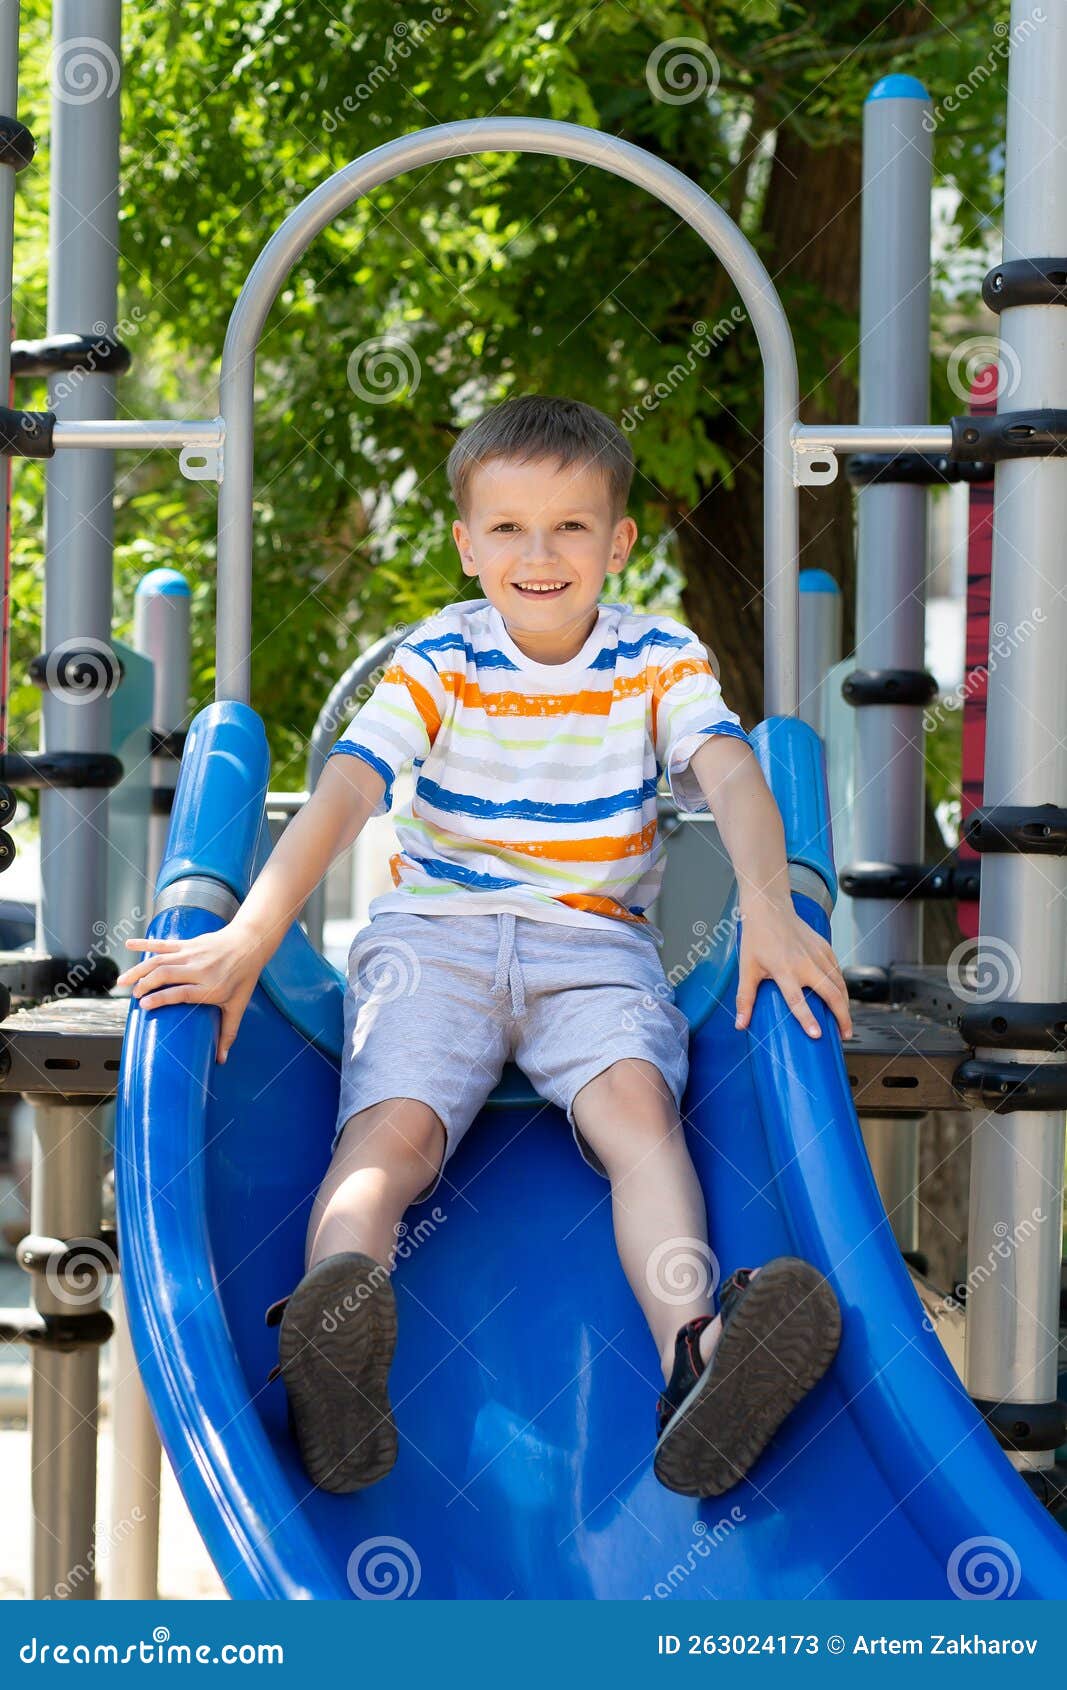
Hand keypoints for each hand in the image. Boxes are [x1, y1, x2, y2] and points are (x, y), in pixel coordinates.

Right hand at [116, 924, 269, 1063]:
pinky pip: (163, 943)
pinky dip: (144, 943)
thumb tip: (221, 1060)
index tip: (143, 1005)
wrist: (250, 943)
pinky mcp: (187, 944)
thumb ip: (228, 1033)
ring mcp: (192, 954)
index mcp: (211, 986)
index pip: (181, 992)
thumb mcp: (238, 1006)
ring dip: (139, 969)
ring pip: (160, 959)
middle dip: (145, 984)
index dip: (160, 998)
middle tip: (134, 996)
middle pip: (166, 974)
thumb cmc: (244, 976)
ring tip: (122, 982)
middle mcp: (199, 968)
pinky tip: (128, 944)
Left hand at [735, 901, 852, 1041]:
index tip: (818, 1034)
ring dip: (845, 1004)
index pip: (797, 999)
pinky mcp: (825, 948)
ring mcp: (818, 954)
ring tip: (846, 1023)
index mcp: (784, 969)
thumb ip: (745, 999)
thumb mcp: (746, 969)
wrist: (770, 908)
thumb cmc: (756, 939)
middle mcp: (805, 963)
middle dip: (841, 1016)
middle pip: (830, 994)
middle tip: (845, 1035)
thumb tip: (740, 1026)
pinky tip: (842, 999)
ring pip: (839, 984)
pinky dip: (843, 987)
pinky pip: (838, 971)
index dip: (807, 1018)